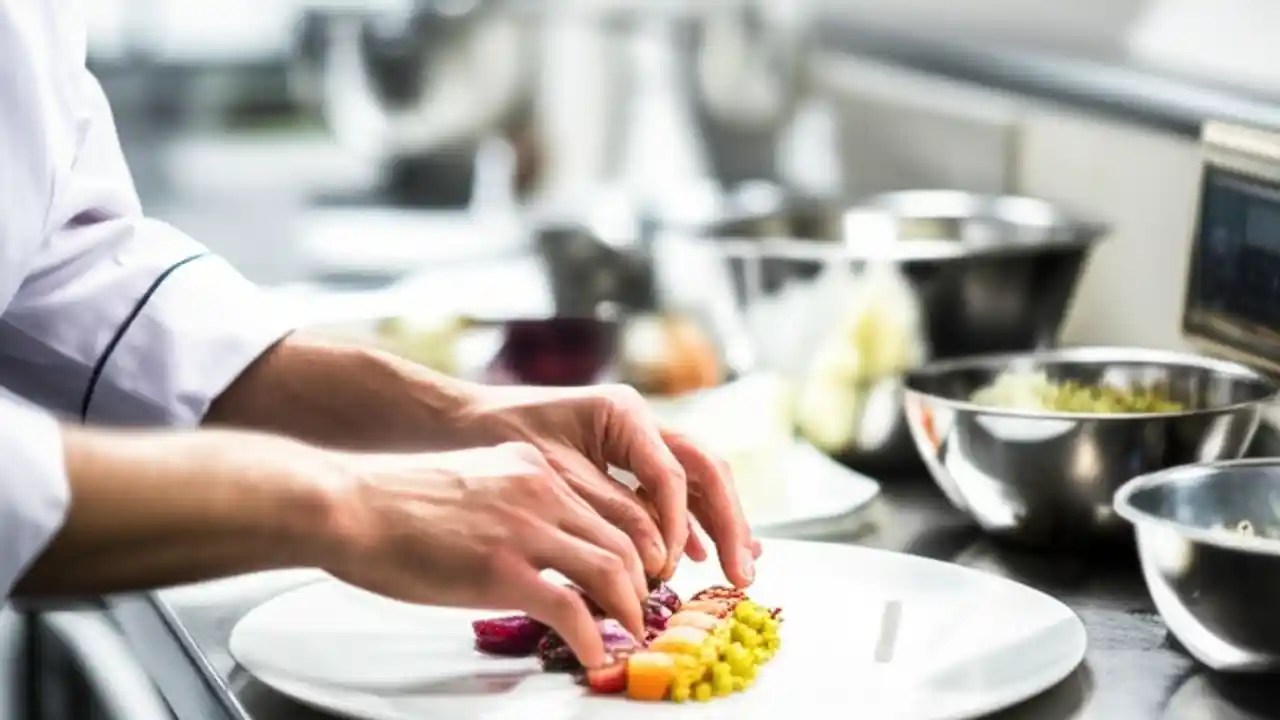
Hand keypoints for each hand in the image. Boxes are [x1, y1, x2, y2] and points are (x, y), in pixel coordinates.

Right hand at [327, 441, 647, 667]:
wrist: (349, 505)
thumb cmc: (394, 504)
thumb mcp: (473, 484)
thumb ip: (515, 506)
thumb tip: (541, 549)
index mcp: (533, 468)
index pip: (610, 505)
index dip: (637, 545)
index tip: (639, 575)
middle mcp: (540, 489)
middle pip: (624, 537)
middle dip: (642, 581)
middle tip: (643, 611)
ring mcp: (525, 529)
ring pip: (611, 569)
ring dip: (629, 610)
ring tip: (630, 635)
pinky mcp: (503, 570)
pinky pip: (571, 608)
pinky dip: (593, 637)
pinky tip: (593, 654)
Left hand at [453, 383, 759, 587]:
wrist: (458, 422)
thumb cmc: (497, 439)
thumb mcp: (554, 478)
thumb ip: (610, 512)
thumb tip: (657, 558)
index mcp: (624, 413)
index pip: (672, 472)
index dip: (679, 524)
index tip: (669, 569)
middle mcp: (639, 423)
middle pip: (704, 470)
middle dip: (728, 521)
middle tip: (743, 572)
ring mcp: (635, 441)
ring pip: (695, 482)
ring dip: (716, 524)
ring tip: (739, 569)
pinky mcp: (622, 463)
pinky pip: (668, 493)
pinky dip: (684, 523)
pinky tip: (695, 556)